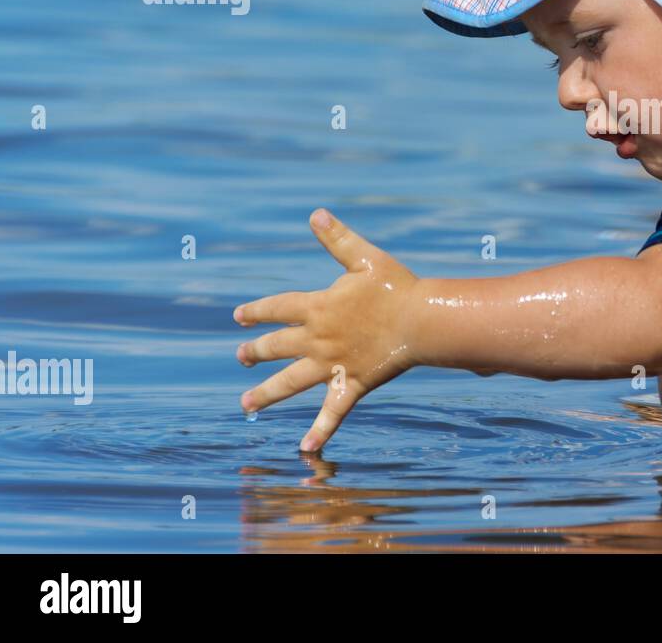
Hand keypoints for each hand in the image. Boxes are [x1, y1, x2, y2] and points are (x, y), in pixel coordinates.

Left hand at [234, 208, 421, 451]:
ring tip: (245, 403)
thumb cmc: (396, 286)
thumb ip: (337, 239)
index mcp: (318, 307)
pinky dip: (320, 430)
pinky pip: (333, 411)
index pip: (277, 308)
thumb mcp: (364, 257)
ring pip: (291, 382)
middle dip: (256, 352)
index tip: (240, 316)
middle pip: (277, 347)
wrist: (421, 319)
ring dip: (266, 393)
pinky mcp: (353, 383)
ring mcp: (333, 364)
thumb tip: (315, 214)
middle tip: (241, 357)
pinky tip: (305, 448)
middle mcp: (318, 338)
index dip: (257, 311)